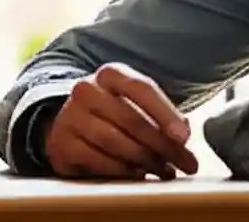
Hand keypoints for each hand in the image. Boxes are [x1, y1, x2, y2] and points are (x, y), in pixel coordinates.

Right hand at [44, 63, 198, 179]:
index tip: (184, 137)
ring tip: (165, 170)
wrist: (70, 125)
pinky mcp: (62, 144)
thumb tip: (183, 135)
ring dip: (145, 160)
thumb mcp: (135, 104)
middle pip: (131, 119)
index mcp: (110, 74)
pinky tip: (138, 174)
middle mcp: (86, 90)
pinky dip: (122, 170)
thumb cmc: (114, 114)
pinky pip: (98, 160)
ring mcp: (70, 116)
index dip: (166, 113)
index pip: (142, 88)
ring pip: (115, 141)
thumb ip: (161, 116)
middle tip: (185, 163)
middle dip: (163, 145)